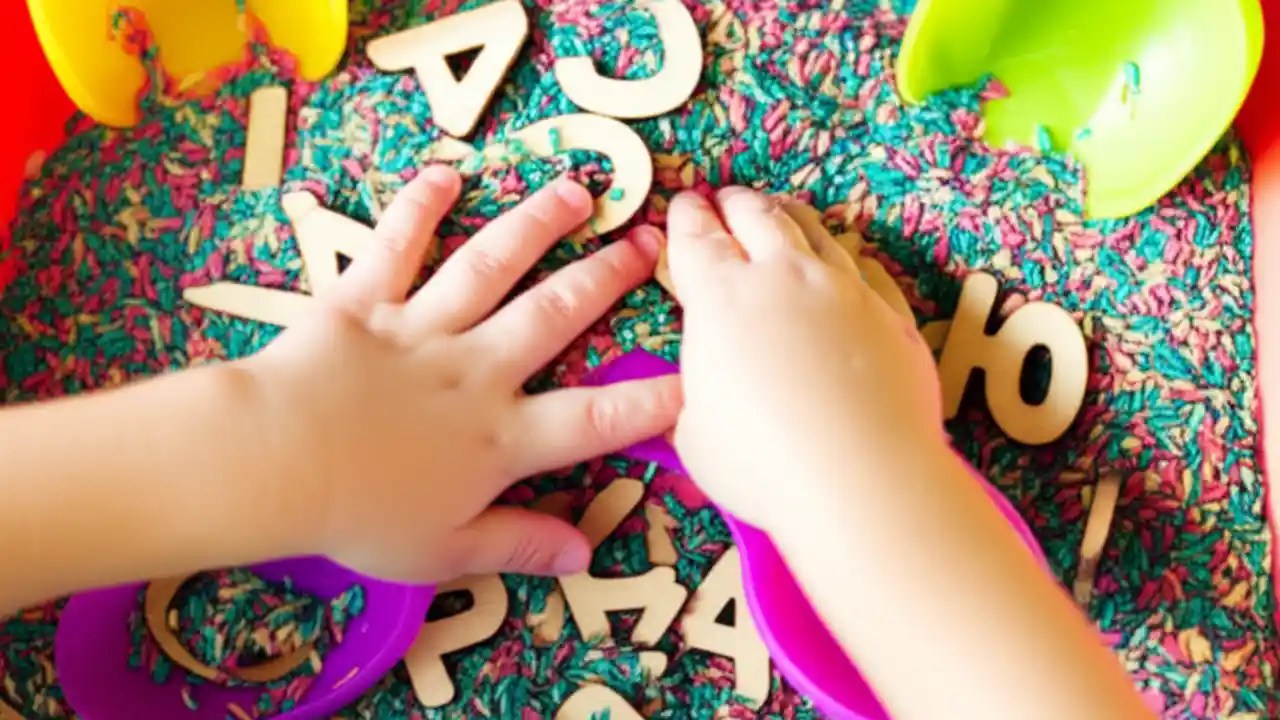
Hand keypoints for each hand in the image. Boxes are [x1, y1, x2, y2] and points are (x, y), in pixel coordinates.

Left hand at [241, 166, 680, 582]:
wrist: (276, 463)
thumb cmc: (358, 516)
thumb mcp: (446, 552)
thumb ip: (519, 545)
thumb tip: (583, 554)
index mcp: (500, 438)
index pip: (595, 419)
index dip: (651, 401)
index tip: (696, 378)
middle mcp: (476, 371)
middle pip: (554, 315)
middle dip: (607, 277)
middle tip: (650, 242)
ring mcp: (423, 329)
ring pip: (491, 267)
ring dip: (537, 226)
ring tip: (576, 192)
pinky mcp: (366, 303)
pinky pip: (397, 249)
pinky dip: (419, 211)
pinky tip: (444, 175)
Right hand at [665, 188, 946, 534]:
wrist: (863, 478)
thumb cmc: (762, 464)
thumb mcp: (696, 435)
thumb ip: (698, 397)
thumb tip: (706, 395)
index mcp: (722, 298)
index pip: (697, 239)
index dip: (686, 218)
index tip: (683, 205)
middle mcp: (784, 277)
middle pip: (757, 218)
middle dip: (736, 204)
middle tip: (726, 200)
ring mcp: (846, 290)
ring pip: (816, 232)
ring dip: (791, 218)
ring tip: (782, 212)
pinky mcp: (892, 316)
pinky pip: (867, 270)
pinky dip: (847, 259)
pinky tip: (846, 263)